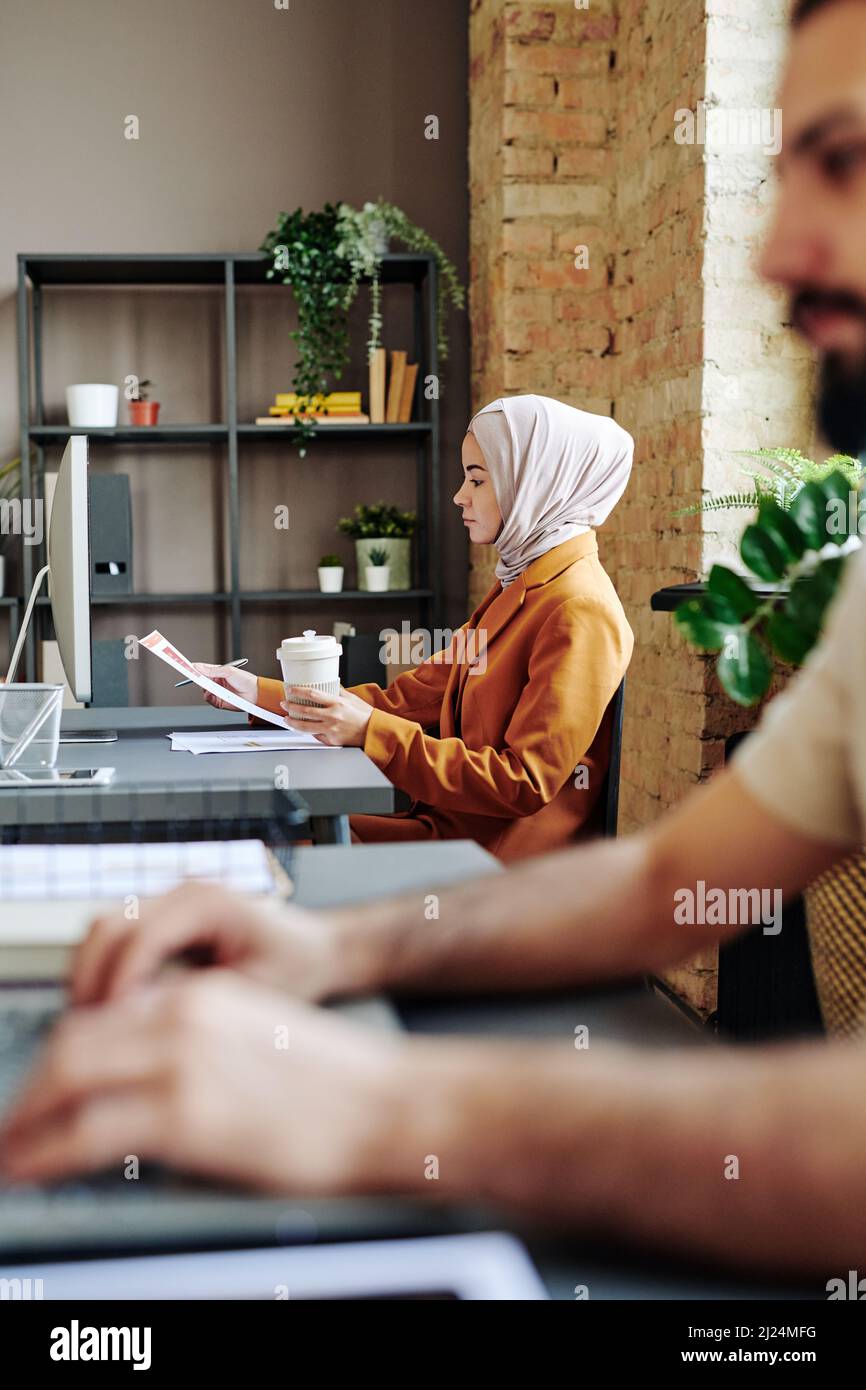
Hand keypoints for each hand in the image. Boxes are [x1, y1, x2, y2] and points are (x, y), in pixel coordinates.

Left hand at [0, 973, 412, 1192]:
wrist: (392, 1103)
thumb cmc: (342, 1083)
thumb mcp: (259, 1036)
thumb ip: (201, 1044)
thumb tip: (148, 1078)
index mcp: (202, 994)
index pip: (101, 1013)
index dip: (57, 1055)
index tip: (40, 1088)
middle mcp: (183, 1014)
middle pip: (72, 1040)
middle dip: (31, 1089)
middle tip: (14, 1127)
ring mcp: (183, 1061)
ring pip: (67, 1079)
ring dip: (26, 1122)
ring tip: (11, 1154)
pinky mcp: (187, 1114)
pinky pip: (86, 1133)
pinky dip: (44, 1154)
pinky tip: (32, 1169)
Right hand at [70, 881, 347, 1005]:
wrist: (318, 948)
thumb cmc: (296, 968)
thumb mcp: (253, 992)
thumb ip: (199, 999)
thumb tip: (140, 1018)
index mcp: (209, 902)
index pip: (142, 936)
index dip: (119, 984)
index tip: (109, 1028)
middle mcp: (184, 891)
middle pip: (109, 925)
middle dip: (91, 979)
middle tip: (86, 1032)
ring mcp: (170, 899)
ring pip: (103, 928)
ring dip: (90, 974)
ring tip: (91, 1026)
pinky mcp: (163, 916)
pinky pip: (116, 937)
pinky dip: (102, 970)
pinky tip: (106, 1011)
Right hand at [193, 662, 257, 710]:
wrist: (255, 694)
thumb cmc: (246, 680)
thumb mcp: (228, 671)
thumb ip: (212, 670)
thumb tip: (198, 667)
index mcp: (218, 673)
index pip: (203, 670)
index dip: (195, 669)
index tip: (186, 667)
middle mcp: (217, 682)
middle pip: (202, 681)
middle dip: (199, 680)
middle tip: (194, 677)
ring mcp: (218, 692)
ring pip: (204, 691)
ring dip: (205, 689)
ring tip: (211, 687)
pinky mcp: (219, 702)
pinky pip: (209, 700)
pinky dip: (208, 697)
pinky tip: (211, 694)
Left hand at [281, 687, 372, 746]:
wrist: (373, 732)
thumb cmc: (365, 716)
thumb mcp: (352, 699)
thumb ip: (338, 692)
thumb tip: (330, 686)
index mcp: (337, 703)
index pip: (313, 694)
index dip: (299, 691)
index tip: (291, 690)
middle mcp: (332, 716)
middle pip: (305, 711)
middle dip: (291, 707)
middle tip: (285, 704)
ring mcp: (331, 730)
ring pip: (306, 726)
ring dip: (293, 723)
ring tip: (287, 719)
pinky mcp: (331, 740)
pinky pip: (316, 736)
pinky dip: (309, 732)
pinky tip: (304, 728)